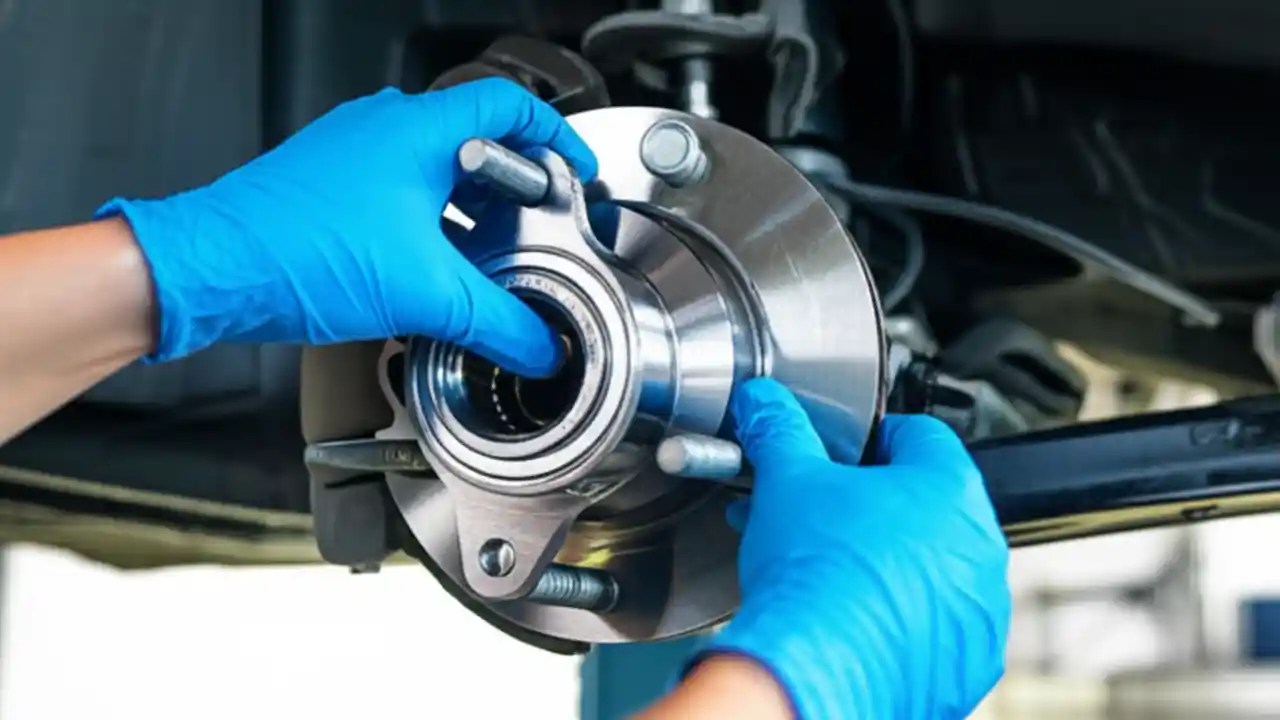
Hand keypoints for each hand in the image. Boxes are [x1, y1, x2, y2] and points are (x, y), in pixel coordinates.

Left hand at [97, 78, 596, 372]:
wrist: (211, 271)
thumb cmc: (296, 254)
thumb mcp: (424, 294)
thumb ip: (498, 323)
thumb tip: (539, 346)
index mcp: (419, 129)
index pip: (511, 108)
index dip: (557, 139)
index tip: (577, 173)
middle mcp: (385, 127)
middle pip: (478, 143)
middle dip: (516, 190)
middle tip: (537, 228)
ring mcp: (353, 150)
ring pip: (437, 168)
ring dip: (470, 210)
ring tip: (489, 258)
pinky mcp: (330, 181)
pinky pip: (400, 188)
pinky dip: (431, 220)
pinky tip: (433, 268)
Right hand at [708, 378, 1009, 719]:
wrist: (815, 668)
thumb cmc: (814, 576)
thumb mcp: (786, 480)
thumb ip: (780, 430)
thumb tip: (765, 403)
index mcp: (949, 487)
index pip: (919, 435)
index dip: (870, 440)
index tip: (841, 457)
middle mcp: (979, 547)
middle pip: (925, 504)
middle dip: (870, 506)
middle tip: (821, 516)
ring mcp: (979, 609)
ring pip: (932, 567)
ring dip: (887, 562)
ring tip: (830, 570)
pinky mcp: (966, 662)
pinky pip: (936, 625)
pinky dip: (900, 617)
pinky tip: (851, 616)